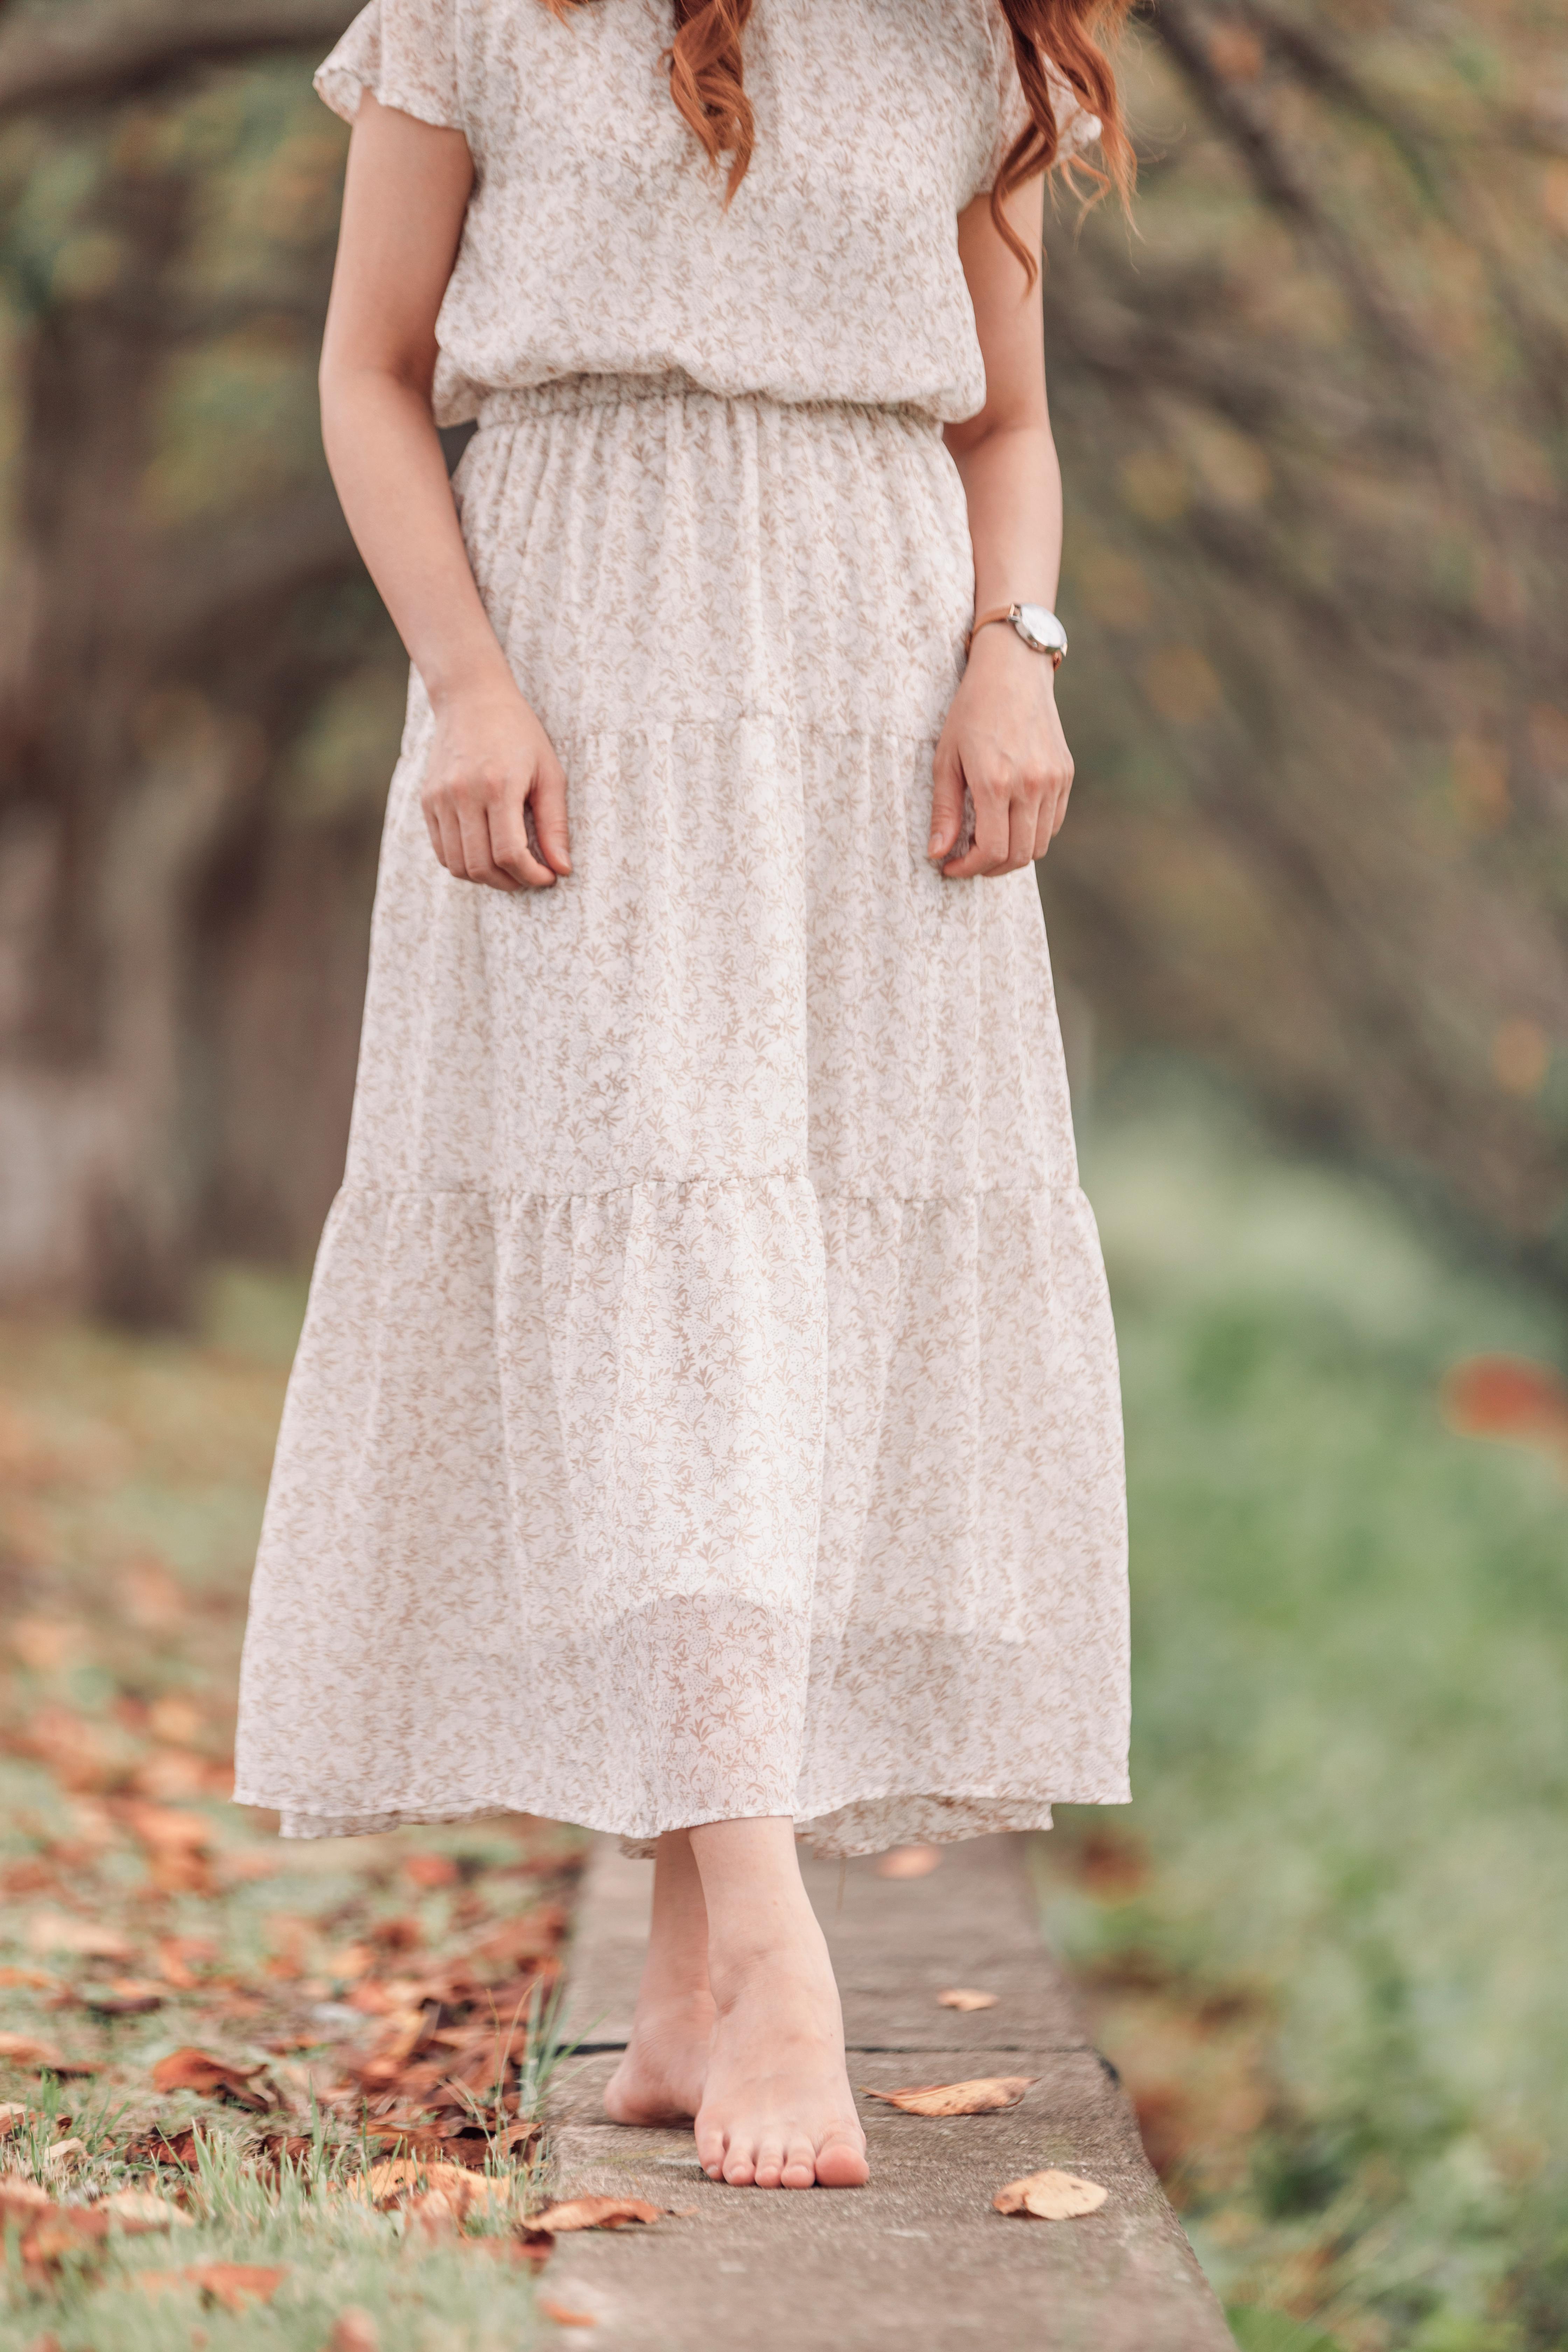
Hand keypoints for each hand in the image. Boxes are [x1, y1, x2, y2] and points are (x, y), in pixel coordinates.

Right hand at [421, 675, 570, 890]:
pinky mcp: (427, 800)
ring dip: (486, 878)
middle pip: (481, 865)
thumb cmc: (519, 733)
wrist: (472, 698)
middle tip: (529, 877)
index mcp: (498, 786)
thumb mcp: (550, 773)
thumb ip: (555, 823)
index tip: (547, 877)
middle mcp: (464, 793)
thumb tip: (562, 868)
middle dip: (510, 882)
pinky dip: (463, 863)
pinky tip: (485, 854)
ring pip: (457, 865)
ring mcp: (440, 798)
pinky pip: (442, 851)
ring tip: (508, 870)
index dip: (531, 876)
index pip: (510, 853)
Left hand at [928, 626, 1073, 877]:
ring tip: (988, 843)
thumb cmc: (971, 711)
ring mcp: (1053, 780)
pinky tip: (1010, 822)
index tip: (950, 867)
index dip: (969, 869)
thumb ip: (944, 810)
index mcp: (995, 781)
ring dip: (1012, 855)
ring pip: (1039, 845)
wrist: (1013, 670)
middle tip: (968, 861)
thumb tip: (937, 854)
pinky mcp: (1065, 774)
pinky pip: (1052, 823)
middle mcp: (1030, 784)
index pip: (991, 851)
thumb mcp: (946, 758)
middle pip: (1018, 856)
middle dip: (989, 868)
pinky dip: (1032, 834)